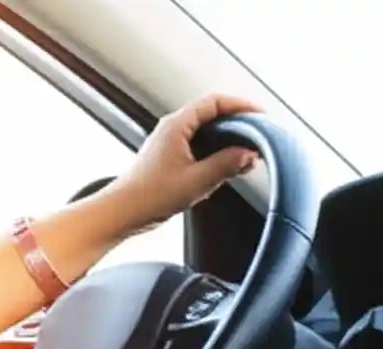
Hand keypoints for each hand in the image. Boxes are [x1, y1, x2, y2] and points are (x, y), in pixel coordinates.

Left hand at [103, 93, 261, 234]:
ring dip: (228, 140)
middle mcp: (173, 128)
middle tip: (258, 137)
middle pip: (212, 114)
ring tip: (247, 154)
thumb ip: (225, 165)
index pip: (214, 102)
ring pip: (207, 131)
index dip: (241, 105)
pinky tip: (227, 167)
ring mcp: (170, 141)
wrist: (121, 212)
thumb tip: (249, 154)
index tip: (261, 116)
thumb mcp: (195, 182)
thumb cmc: (150, 196)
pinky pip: (199, 145)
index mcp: (177, 125)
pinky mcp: (170, 156)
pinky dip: (216, 151)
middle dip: (238, 124)